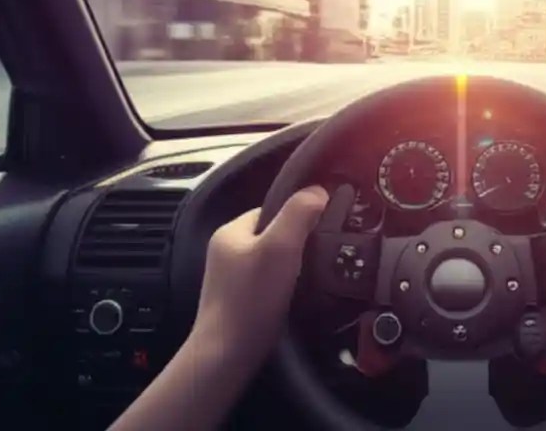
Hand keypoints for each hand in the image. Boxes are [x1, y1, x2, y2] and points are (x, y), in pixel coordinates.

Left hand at [192, 186, 328, 366]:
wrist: (226, 356)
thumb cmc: (251, 299)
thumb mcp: (280, 248)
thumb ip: (299, 214)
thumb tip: (318, 189)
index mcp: (230, 231)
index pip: (271, 209)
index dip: (297, 216)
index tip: (319, 231)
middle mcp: (226, 251)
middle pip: (273, 235)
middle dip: (296, 244)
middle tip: (318, 257)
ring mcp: (229, 278)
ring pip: (271, 260)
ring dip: (291, 267)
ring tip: (310, 278)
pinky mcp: (237, 302)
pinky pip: (267, 282)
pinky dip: (283, 287)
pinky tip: (295, 297)